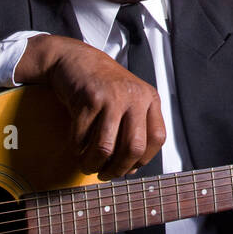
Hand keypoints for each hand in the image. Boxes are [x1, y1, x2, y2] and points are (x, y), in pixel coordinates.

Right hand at [15, 34, 165, 178]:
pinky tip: (76, 148)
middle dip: (117, 169)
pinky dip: (76, 149)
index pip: (157, 138)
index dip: (143, 159)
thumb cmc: (102, 85)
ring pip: (105, 147)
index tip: (128, 168)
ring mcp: (112, 97)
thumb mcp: (128, 100)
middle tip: (105, 174)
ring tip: (87, 165)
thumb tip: (131, 168)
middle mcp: (135, 97)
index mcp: (149, 99)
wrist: (74, 59)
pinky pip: (81, 137)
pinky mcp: (89, 98)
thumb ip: (135, 128)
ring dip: (92, 164)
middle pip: (133, 148)